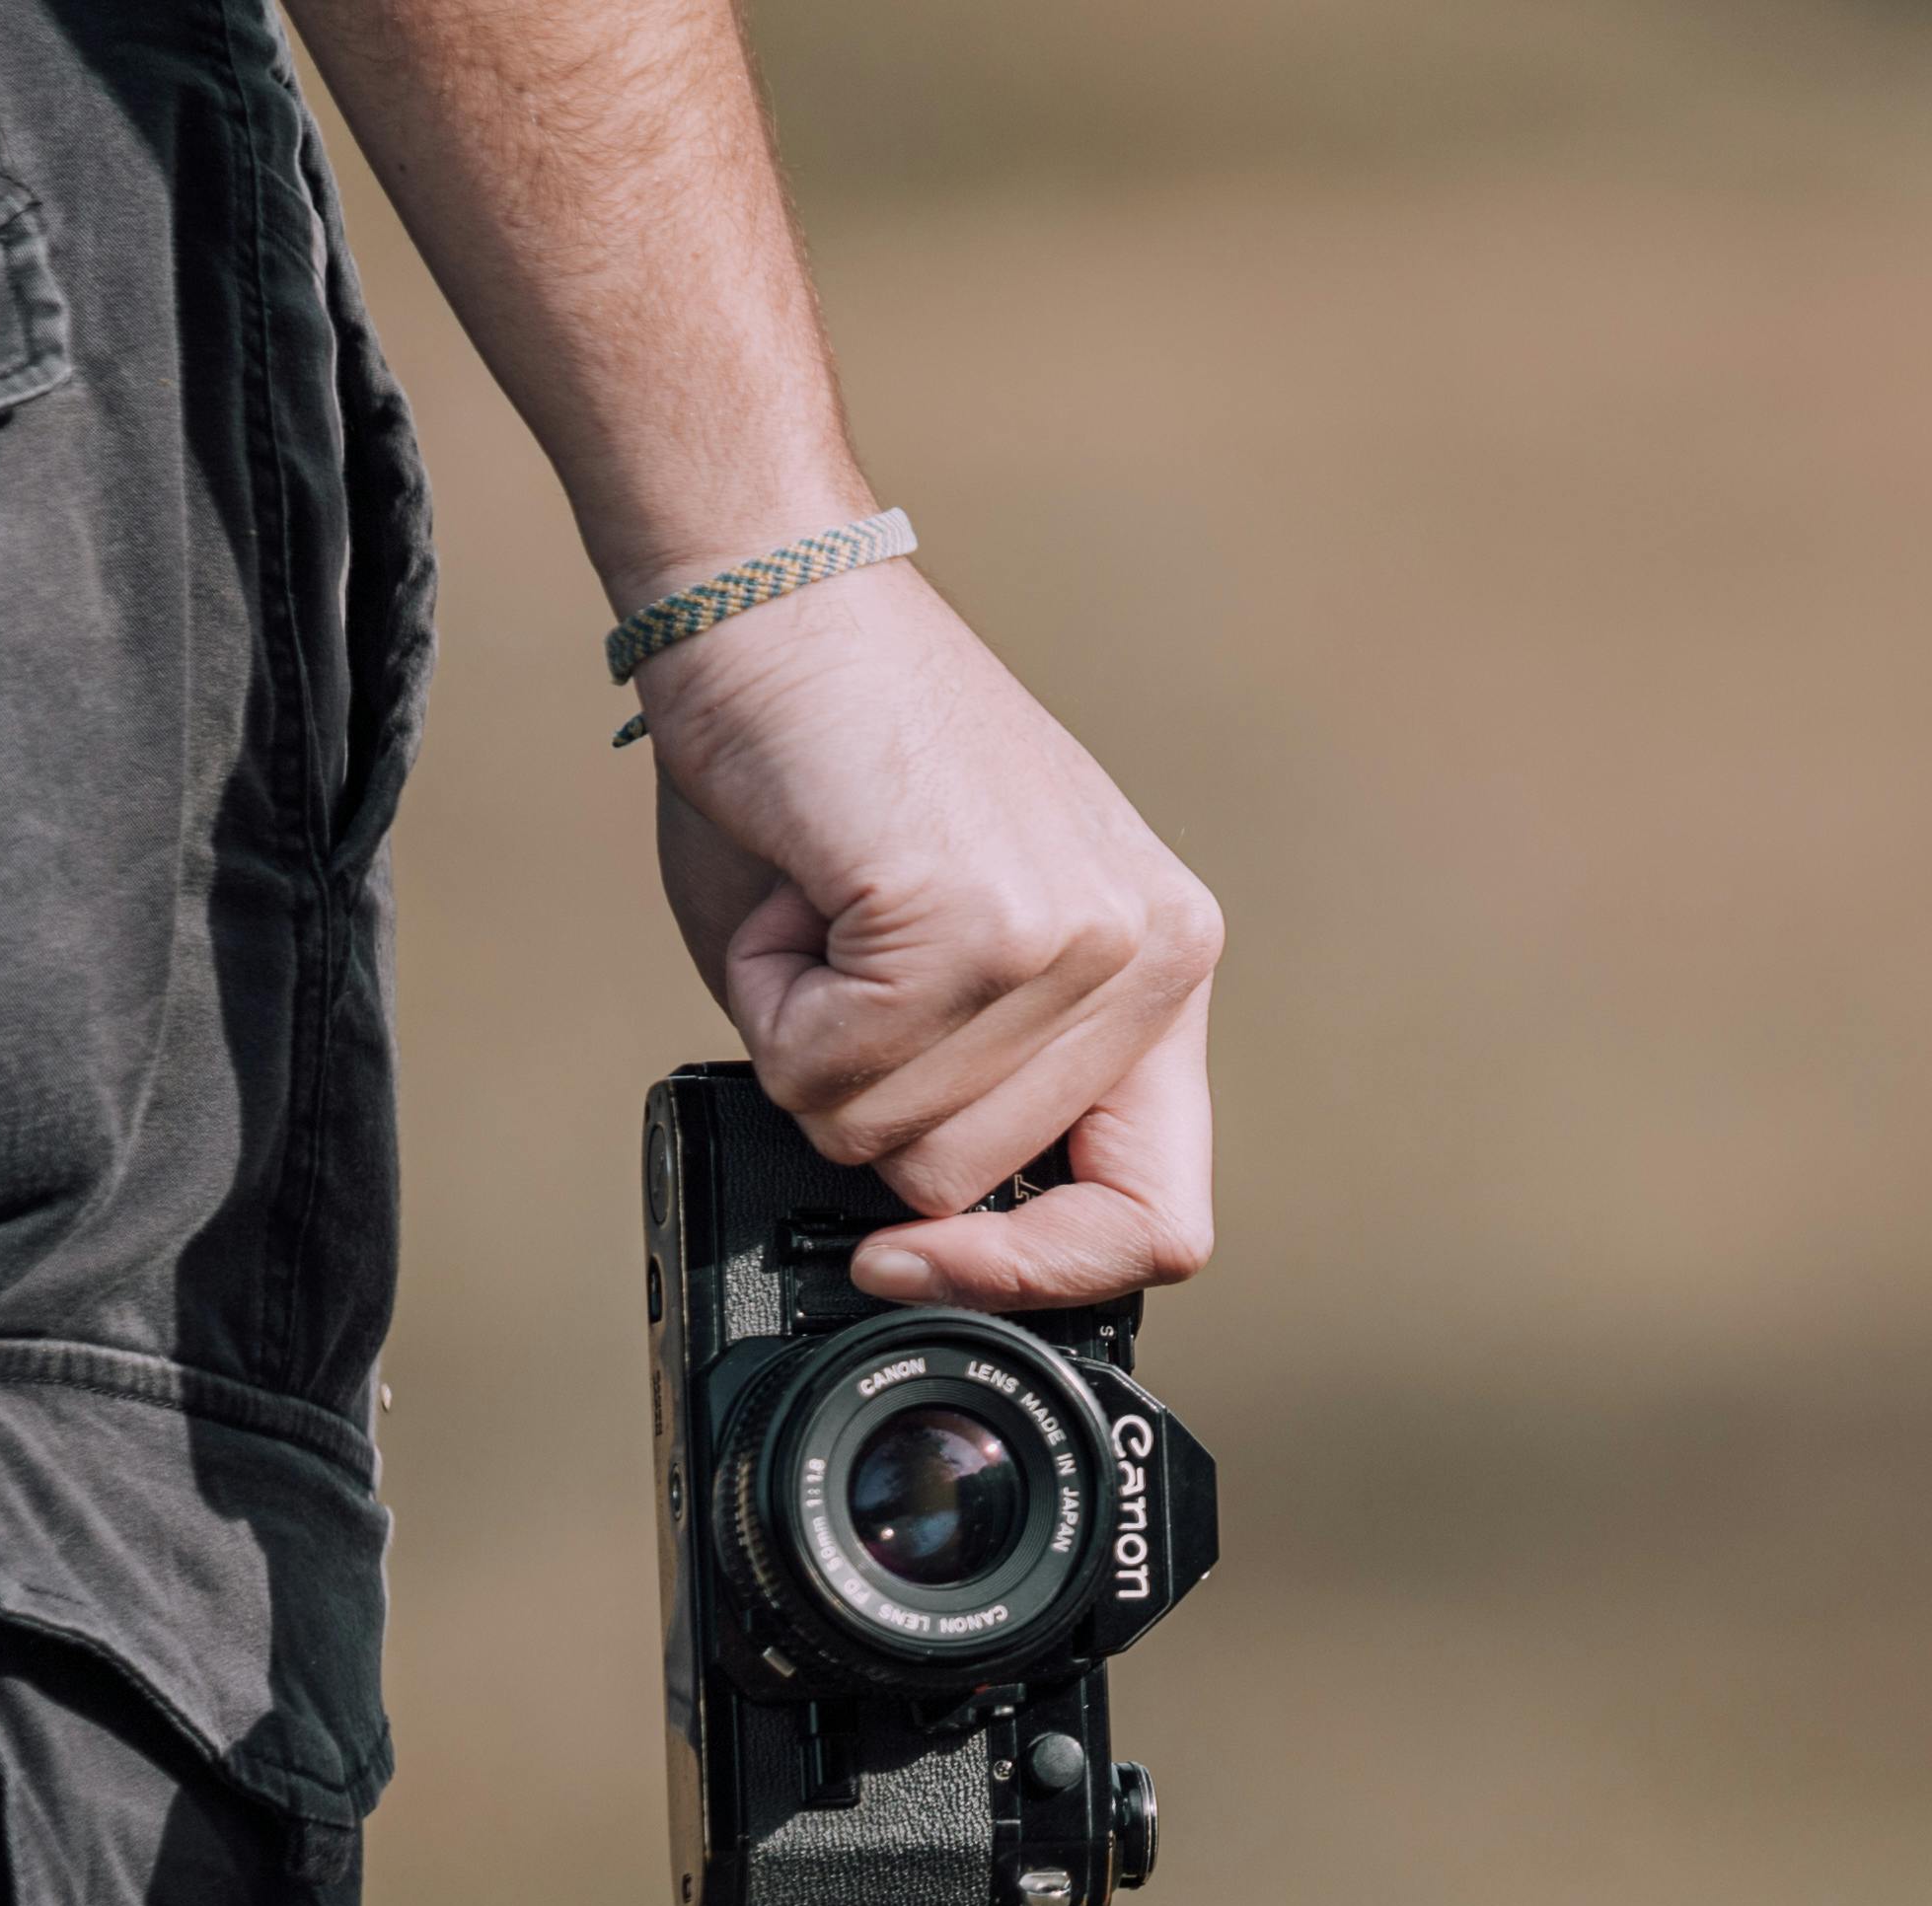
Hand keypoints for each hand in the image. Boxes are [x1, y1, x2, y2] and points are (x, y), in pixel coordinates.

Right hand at [632, 559, 1217, 1308]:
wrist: (767, 601)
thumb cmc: (824, 770)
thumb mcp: (945, 958)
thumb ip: (973, 1094)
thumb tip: (925, 1242)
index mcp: (1163, 967)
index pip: (1162, 1219)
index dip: (1033, 1278)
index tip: (915, 1262)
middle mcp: (1150, 957)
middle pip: (971, 1184)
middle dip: (860, 1099)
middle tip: (843, 954)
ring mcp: (1075, 944)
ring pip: (893, 1142)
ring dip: (806, 1043)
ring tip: (825, 908)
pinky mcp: (978, 925)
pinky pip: (830, 1072)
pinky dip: (770, 1000)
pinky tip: (800, 890)